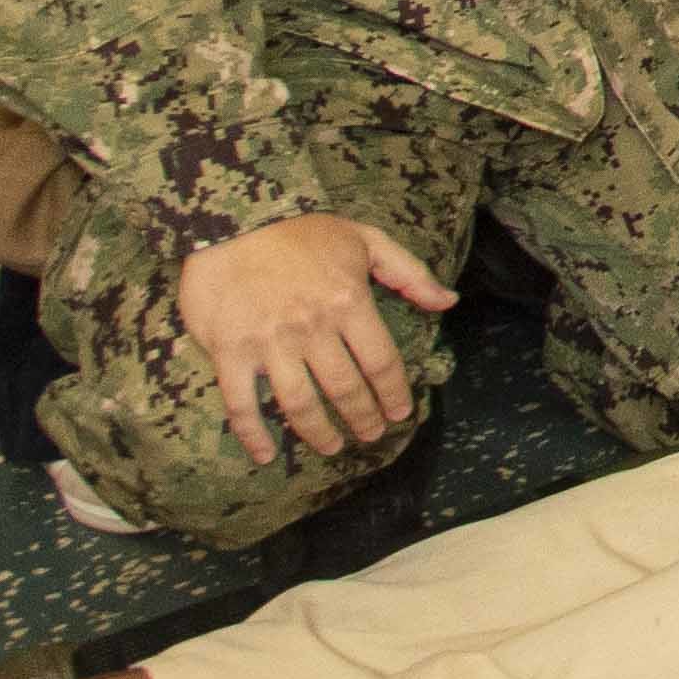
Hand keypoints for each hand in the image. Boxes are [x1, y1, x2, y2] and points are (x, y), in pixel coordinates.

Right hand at [173, 211, 450, 467]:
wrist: (232, 222)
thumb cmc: (301, 231)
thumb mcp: (366, 239)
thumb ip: (409, 272)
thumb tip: (448, 301)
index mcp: (349, 302)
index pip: (381, 361)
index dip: (394, 392)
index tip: (401, 413)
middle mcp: (313, 328)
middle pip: (345, 388)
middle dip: (362, 417)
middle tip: (371, 435)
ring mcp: (270, 344)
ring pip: (300, 404)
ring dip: (319, 432)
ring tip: (332, 447)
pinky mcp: (229, 354)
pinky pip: (242, 405)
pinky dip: (253, 435)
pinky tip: (264, 456)